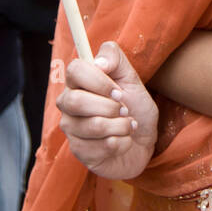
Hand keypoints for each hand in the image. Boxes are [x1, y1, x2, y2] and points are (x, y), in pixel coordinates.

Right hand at [57, 40, 158, 178]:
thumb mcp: (132, 78)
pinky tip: (123, 141)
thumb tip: (99, 62)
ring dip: (122, 126)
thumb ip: (115, 59)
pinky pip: (103, 146)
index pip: (74, 70)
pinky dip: (123, 142)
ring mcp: (71, 128)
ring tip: (128, 125)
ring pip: (94, 126)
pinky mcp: (79, 151)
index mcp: (78, 82)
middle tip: (125, 109)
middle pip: (75, 101)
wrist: (144, 141)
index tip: (118, 91)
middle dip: (110, 107)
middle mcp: (68, 103)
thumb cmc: (134, 107)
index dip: (99, 81)